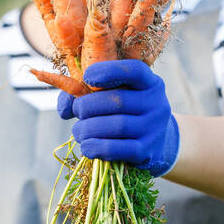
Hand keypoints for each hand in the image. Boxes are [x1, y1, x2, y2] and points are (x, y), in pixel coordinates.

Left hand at [57, 59, 180, 177]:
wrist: (153, 143)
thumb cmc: (125, 113)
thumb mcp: (113, 96)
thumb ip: (85, 93)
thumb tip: (65, 108)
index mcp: (150, 83)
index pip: (134, 71)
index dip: (109, 71)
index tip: (87, 77)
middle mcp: (157, 103)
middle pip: (117, 100)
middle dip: (88, 105)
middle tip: (78, 111)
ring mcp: (154, 129)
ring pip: (116, 126)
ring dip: (88, 128)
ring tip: (78, 131)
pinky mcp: (147, 152)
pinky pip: (117, 149)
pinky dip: (95, 147)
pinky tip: (86, 146)